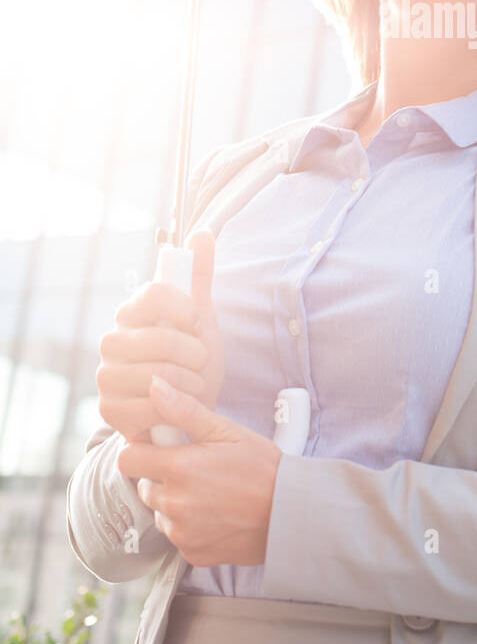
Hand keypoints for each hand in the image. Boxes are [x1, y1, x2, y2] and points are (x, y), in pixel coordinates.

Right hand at [96, 231, 223, 442]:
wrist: (187, 412)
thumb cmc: (192, 361)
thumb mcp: (201, 318)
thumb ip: (199, 276)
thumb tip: (203, 232)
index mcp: (133, 311)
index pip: (154, 293)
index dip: (184, 310)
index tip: (198, 325)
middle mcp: (112, 339)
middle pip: (160, 339)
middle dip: (194, 355)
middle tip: (202, 362)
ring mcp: (106, 374)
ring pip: (156, 375)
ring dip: (189, 383)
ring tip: (196, 384)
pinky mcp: (108, 409)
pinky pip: (148, 407)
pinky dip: (173, 408)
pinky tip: (178, 406)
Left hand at [117, 376, 281, 566]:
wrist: (289, 514)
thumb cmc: (262, 467)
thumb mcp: (226, 431)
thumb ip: (185, 410)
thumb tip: (154, 386)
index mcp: (178, 468)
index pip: (127, 459)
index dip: (141, 450)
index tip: (159, 448)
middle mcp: (174, 503)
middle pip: (143, 486)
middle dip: (161, 476)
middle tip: (194, 469)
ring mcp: (181, 532)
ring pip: (159, 512)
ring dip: (174, 502)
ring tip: (208, 493)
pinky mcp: (191, 553)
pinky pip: (177, 535)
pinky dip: (189, 526)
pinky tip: (214, 514)